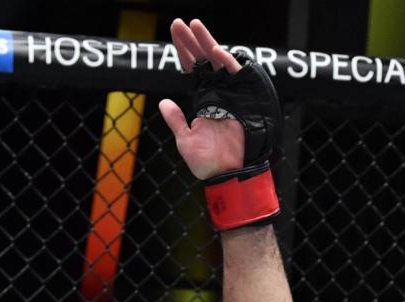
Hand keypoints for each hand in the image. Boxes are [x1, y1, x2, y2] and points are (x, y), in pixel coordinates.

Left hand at [159, 17, 244, 180]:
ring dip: (205, 42)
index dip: (183, 51)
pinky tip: (213, 50)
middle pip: (201, 59)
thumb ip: (175, 120)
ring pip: (217, 60)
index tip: (175, 32)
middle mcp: (215, 91)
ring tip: (194, 25)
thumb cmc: (207, 161)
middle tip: (179, 23)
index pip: (191, 68)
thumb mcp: (184, 140)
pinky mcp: (241, 96)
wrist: (227, 174)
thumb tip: (163, 102)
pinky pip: (234, 73)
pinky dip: (225, 61)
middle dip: (191, 40)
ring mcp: (228, 92)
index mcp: (202, 98)